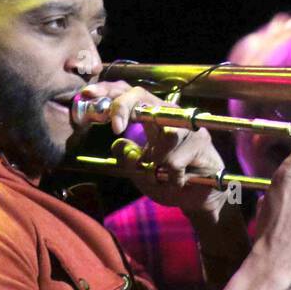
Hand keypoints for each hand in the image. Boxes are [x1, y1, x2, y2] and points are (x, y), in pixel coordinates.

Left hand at [75, 81, 229, 217]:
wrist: (200, 198)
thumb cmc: (169, 180)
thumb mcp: (140, 172)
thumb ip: (127, 158)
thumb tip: (118, 143)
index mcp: (152, 116)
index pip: (129, 93)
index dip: (109, 91)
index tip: (88, 94)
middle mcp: (170, 114)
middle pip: (143, 96)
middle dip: (124, 107)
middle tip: (116, 127)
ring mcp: (188, 126)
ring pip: (163, 135)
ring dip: (156, 161)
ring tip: (161, 175)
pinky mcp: (202, 142)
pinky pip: (175, 161)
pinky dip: (171, 177)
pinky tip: (179, 181)